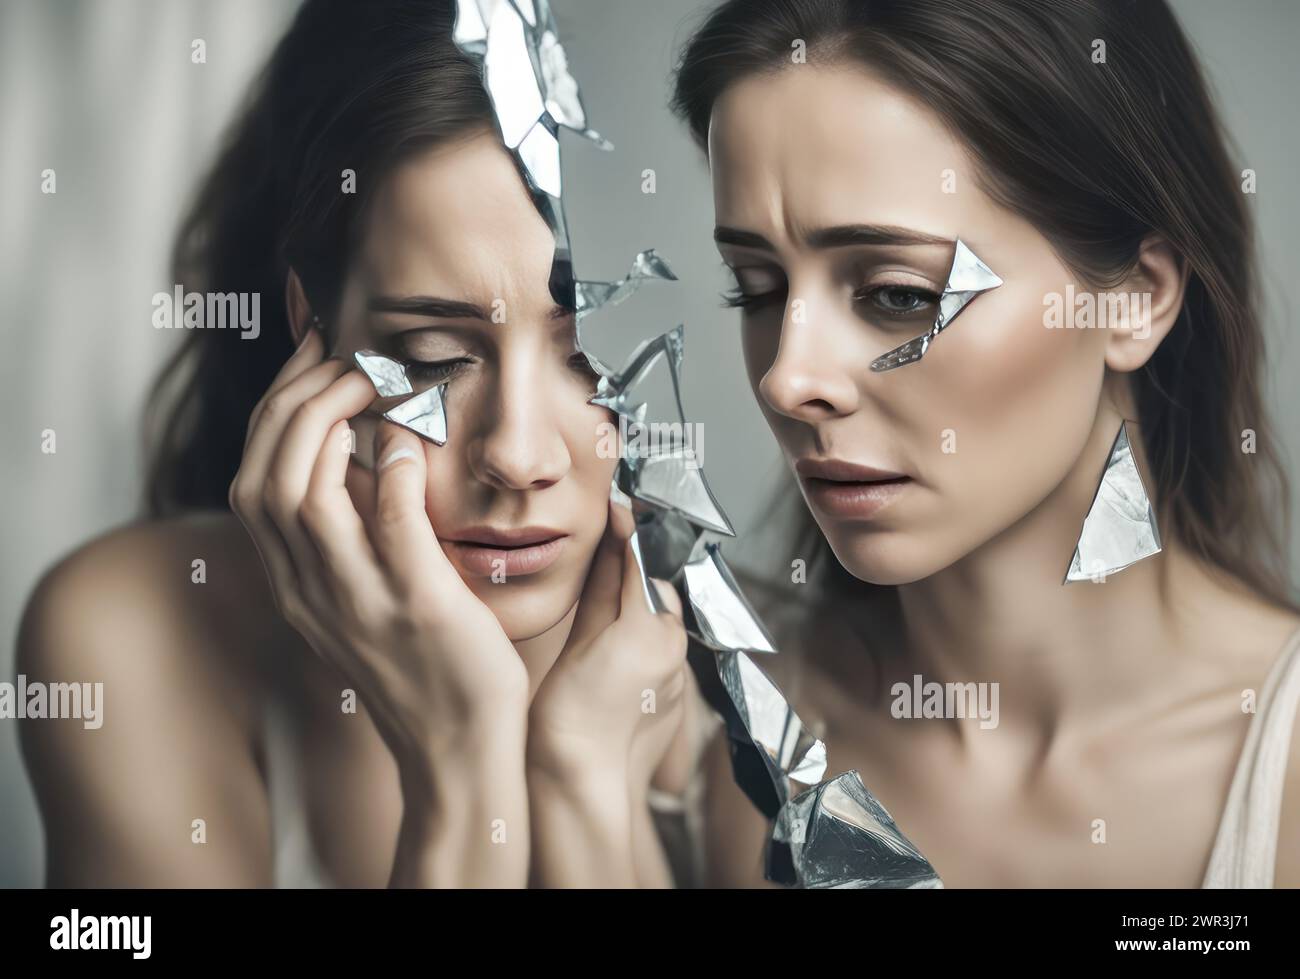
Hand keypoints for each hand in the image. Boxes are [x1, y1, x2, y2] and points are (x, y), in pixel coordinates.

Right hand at [228, 330, 529, 786]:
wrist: (457, 748)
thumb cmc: (427, 660)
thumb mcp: (367, 594)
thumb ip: (356, 531)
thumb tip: (365, 449)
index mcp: (294, 585)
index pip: (253, 481)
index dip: (275, 410)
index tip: (311, 358)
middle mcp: (310, 592)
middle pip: (263, 479)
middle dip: (294, 403)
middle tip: (342, 358)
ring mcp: (359, 601)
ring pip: (303, 498)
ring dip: (331, 422)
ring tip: (371, 381)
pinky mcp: (417, 608)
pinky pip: (391, 526)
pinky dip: (396, 471)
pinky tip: (414, 438)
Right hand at [527, 495, 689, 791]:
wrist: (582, 789)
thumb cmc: (568, 719)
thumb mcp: (581, 638)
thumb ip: (605, 584)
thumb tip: (617, 533)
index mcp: (651, 627)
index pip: (643, 559)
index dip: (626, 532)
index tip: (613, 508)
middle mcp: (676, 648)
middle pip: (654, 590)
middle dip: (630, 573)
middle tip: (599, 556)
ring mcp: (680, 676)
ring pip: (656, 622)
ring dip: (632, 609)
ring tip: (597, 614)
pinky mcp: (677, 698)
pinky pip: (659, 654)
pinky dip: (636, 644)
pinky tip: (608, 655)